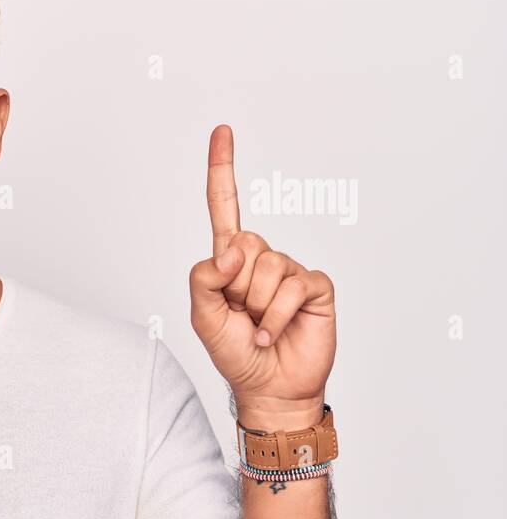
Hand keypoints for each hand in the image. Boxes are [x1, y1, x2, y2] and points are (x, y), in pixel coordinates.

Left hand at [188, 125, 336, 430]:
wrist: (268, 388)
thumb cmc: (234, 353)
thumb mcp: (202, 317)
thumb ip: (203, 278)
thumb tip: (230, 250)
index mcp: (230, 261)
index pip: (224, 207)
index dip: (222, 169)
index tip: (222, 131)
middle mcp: (261, 259)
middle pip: (244, 244)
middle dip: (236, 286)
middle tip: (240, 315)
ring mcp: (290, 271)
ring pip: (266, 267)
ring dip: (255, 307)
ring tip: (257, 328)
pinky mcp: (315, 286)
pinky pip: (292, 287)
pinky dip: (275, 317)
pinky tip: (273, 334)